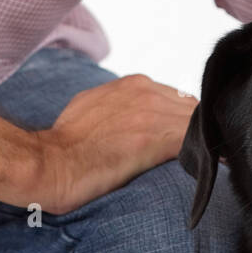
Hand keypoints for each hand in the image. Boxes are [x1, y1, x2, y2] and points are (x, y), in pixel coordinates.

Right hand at [37, 74, 197, 213]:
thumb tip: (131, 119)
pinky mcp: (158, 138)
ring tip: (200, 163)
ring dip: (198, 142)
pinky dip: (200, 155)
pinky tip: (200, 168)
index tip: (180, 139)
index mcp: (133, 84)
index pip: (174, 98)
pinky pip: (194, 141)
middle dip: (192, 129)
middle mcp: (147, 91)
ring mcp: (154, 113)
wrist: (51, 162)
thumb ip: (118, 105)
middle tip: (193, 154)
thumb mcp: (91, 107)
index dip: (179, 120)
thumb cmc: (65, 144)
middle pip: (189, 108)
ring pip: (195, 123)